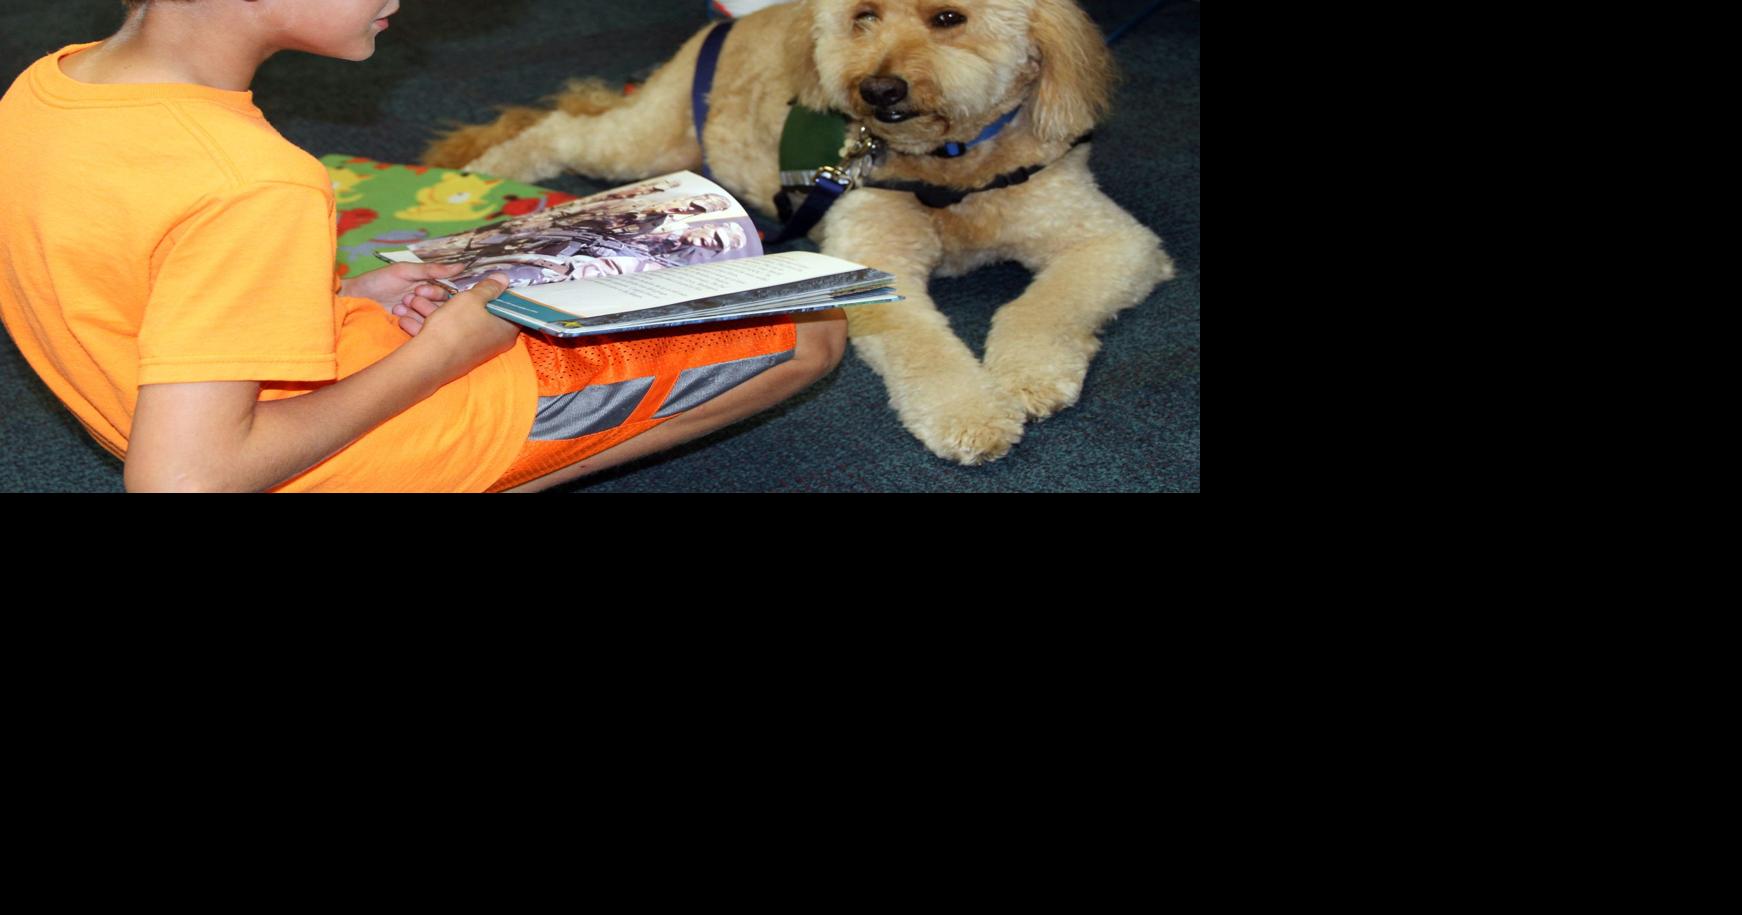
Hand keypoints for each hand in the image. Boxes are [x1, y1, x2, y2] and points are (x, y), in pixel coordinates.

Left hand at [339, 262, 466, 334]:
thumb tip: (461, 266)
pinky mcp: (410, 332)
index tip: (418, 289)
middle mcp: (426, 305)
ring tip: (397, 307)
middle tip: (407, 299)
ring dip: (414, 313)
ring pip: (431, 321)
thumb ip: (432, 270)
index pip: (445, 295)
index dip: (434, 293)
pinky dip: (410, 324)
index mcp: (428, 290)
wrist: (356, 298)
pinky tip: (396, 317)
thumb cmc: (378, 281)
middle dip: (424, 303)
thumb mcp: (405, 271)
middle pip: (441, 310)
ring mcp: (418, 319)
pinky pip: (421, 332)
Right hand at [413, 273, 522, 373]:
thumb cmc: (455, 327)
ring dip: (431, 310)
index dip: (488, 291)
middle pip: (474, 312)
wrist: (431, 362)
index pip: (503, 305)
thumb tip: (504, 279)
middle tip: (430, 290)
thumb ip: (489, 287)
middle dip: (448, 299)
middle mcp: (494, 342)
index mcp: (506, 328)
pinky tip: (406, 319)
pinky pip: (444, 335)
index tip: (474, 283)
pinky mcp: (457, 356)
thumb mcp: (473, 299)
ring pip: (453, 323)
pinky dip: (428, 326)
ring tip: (411, 301)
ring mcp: (474, 350)